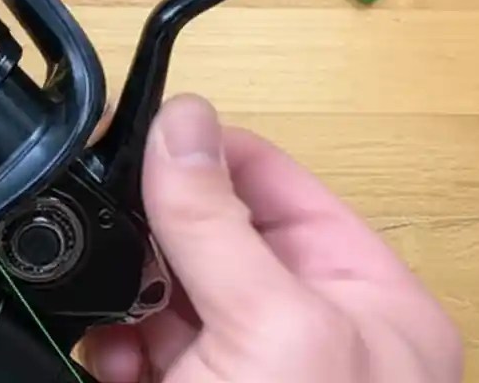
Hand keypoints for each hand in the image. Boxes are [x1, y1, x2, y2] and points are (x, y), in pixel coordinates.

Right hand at [82, 95, 462, 382]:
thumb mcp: (264, 330)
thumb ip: (217, 224)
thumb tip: (180, 121)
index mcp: (367, 298)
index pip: (279, 184)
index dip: (206, 154)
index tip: (140, 134)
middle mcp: (311, 327)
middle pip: (212, 236)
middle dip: (153, 237)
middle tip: (110, 233)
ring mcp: (250, 367)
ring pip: (168, 290)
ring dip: (125, 293)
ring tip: (112, 312)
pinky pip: (141, 343)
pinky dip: (113, 343)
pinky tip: (111, 358)